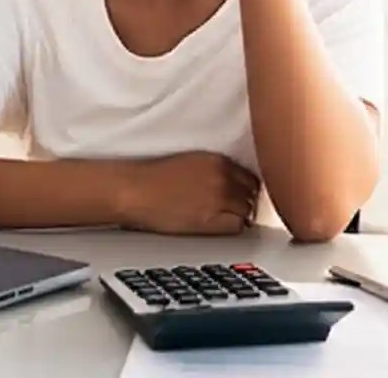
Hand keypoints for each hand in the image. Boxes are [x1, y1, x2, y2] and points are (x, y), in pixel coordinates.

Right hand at [113, 152, 261, 235]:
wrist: (135, 190)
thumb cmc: (153, 178)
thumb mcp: (190, 162)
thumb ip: (214, 170)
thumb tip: (228, 184)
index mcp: (218, 160)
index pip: (249, 177)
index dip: (245, 189)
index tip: (240, 196)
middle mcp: (223, 177)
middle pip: (252, 194)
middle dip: (244, 202)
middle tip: (233, 210)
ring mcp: (220, 198)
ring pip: (247, 211)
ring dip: (239, 215)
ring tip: (222, 219)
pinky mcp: (212, 218)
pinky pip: (237, 226)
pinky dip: (232, 227)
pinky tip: (217, 226)